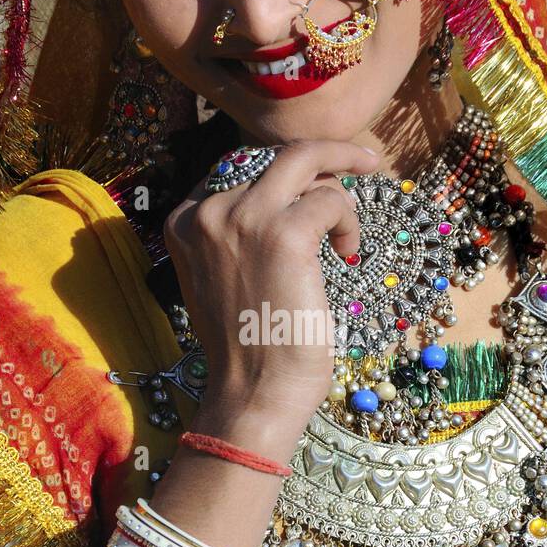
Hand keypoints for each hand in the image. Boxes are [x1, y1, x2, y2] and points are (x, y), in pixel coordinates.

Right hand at [163, 139, 377, 438]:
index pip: (239, 166)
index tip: (314, 182)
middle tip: (362, 161)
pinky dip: (348, 224)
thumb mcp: (223, 277)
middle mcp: (208, 211)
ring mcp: (244, 217)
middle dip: (325, 155)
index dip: (283, 172)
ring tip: (348, 234)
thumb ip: (237, 234)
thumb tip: (295, 195)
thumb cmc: (248, 346)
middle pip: (275, 154)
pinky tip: (348, 254)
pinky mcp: (284, 232)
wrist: (252, 392)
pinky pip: (331, 200)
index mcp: (184, 222)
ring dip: (342, 187)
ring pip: (307, 160)